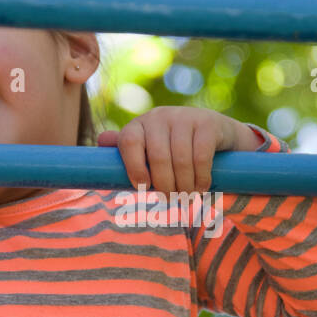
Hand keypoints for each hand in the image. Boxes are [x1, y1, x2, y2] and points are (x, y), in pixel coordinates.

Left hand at [96, 108, 260, 194]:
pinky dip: (201, 176)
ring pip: (180, 159)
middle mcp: (159, 116)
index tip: (143, 188)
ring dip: (184, 185)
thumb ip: (129, 147)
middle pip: (157, 156)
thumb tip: (100, 140)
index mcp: (140, 124)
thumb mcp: (151, 145)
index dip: (133, 167)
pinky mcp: (207, 123)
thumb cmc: (175, 146)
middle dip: (164, 185)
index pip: (129, 141)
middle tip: (171, 200)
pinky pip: (201, 155)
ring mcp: (184, 117)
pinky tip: (201, 187)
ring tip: (187, 197)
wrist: (216, 131)